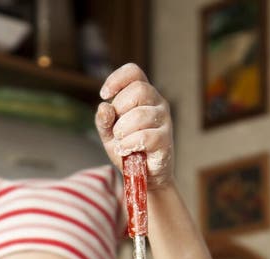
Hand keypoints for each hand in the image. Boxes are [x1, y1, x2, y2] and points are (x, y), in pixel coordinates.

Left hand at [95, 63, 173, 189]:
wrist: (143, 176)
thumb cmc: (128, 149)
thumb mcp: (109, 134)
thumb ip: (104, 121)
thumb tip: (104, 107)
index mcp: (144, 95)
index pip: (134, 72)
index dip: (117, 79)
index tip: (104, 94)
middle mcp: (157, 103)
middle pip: (139, 90)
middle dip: (120, 109)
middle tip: (116, 128)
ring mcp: (164, 120)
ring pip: (140, 114)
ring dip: (123, 131)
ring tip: (121, 143)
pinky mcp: (166, 140)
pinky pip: (145, 136)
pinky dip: (129, 144)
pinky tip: (125, 150)